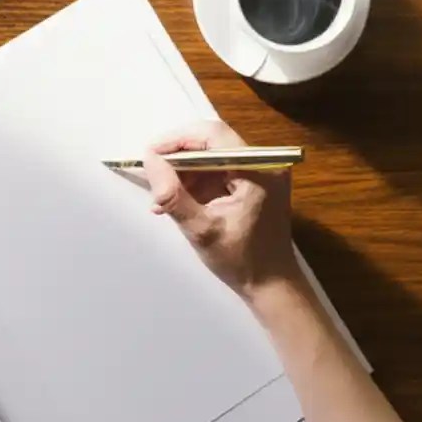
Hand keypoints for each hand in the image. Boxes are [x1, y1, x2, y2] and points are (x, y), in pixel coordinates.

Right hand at [142, 121, 298, 303]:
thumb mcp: (201, 230)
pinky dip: (196, 183)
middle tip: (151, 172)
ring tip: (160, 197)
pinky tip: (176, 202)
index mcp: (258, 170)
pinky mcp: (254, 183)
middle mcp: (264, 163)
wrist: (272, 285)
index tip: (150, 154)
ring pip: (212, 157)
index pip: (213, 135)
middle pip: (212, 142)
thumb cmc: (241, 261)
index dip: (177, 139)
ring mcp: (261, 172)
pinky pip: (219, 172)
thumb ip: (173, 195)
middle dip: (178, 157)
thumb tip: (149, 161)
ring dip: (184, 172)